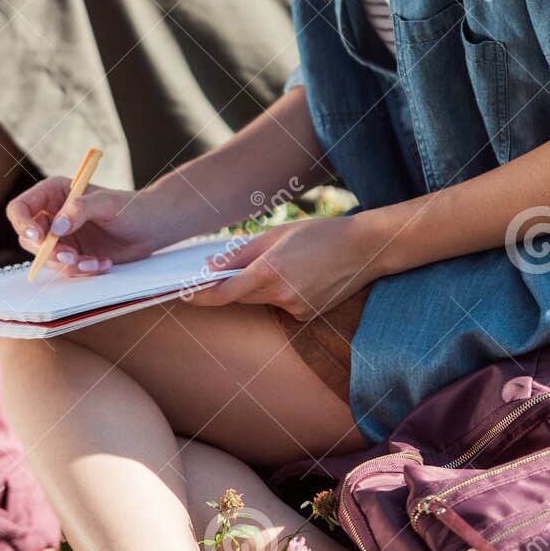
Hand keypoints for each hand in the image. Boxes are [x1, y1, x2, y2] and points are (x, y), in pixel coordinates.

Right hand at [7, 177, 168, 276]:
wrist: (151, 228)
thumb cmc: (132, 207)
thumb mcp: (107, 204)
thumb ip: (80, 210)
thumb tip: (55, 227)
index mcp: (53, 193)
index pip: (20, 208)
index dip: (22, 224)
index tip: (39, 238)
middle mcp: (53, 215)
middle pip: (28, 238)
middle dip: (48, 251)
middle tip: (71, 256)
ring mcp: (61, 237)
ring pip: (46, 258)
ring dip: (68, 264)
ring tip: (95, 261)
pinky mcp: (73, 255)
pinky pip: (65, 269)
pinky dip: (82, 270)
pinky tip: (103, 263)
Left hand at [190, 212, 380, 317]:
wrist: (366, 249)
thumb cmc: (320, 235)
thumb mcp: (276, 235)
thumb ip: (240, 253)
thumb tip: (210, 267)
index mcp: (270, 270)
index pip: (224, 292)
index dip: (200, 295)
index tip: (183, 294)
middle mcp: (282, 294)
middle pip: (240, 295)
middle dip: (229, 285)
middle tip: (218, 272)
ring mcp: (296, 308)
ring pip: (261, 300)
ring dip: (259, 285)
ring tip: (283, 263)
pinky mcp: (307, 315)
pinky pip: (281, 305)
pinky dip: (281, 292)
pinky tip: (300, 275)